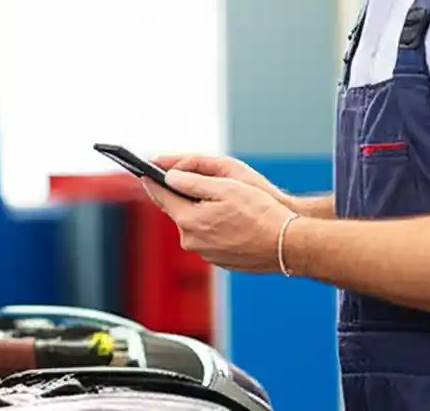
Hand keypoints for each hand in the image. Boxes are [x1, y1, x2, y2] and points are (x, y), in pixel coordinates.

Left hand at [142, 163, 296, 273]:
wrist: (285, 244)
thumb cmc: (259, 212)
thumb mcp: (225, 187)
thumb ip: (191, 181)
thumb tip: (169, 178)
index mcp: (189, 220)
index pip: (161, 196)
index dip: (152, 180)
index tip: (144, 170)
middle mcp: (191, 240)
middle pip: (178, 210)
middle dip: (183, 195)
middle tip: (192, 180)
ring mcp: (205, 253)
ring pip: (195, 224)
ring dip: (202, 211)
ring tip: (224, 200)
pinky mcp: (219, 260)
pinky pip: (209, 237)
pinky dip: (215, 226)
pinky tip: (234, 219)